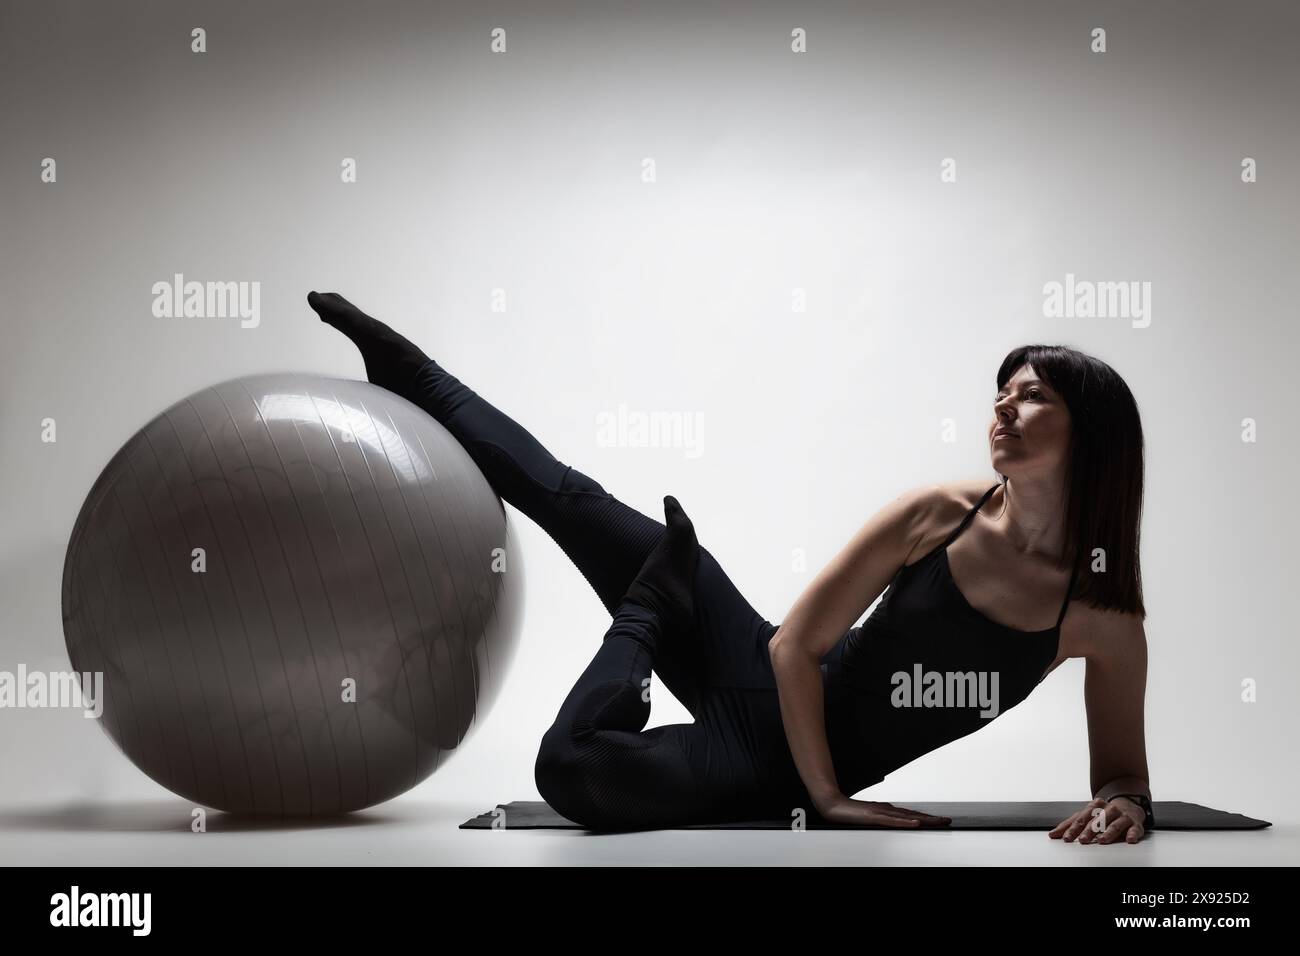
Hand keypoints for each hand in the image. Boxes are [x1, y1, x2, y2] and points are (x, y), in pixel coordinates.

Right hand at [815, 792, 951, 827]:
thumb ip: (882, 818)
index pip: (911, 814)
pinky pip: (892, 820)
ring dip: (924, 820)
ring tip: (938, 822)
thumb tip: (894, 820)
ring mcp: (881, 812)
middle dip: (932, 818)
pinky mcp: (874, 816)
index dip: (927, 817)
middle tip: (948, 820)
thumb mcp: (869, 817)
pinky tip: (915, 823)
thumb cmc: (849, 811)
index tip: (940, 820)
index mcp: (887, 810)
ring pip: (907, 816)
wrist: (832, 804)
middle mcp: (887, 809)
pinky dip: (905, 822)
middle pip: (914, 814)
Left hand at [1049, 797, 1146, 844]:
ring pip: (1114, 824)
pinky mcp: (1135, 823)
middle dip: (1089, 831)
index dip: (1073, 828)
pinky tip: (1129, 840)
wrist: (1128, 804)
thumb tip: (1053, 834)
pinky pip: (1134, 829)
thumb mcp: (1086, 816)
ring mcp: (1122, 816)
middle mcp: (1108, 809)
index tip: (1066, 838)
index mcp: (1094, 807)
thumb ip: (1070, 825)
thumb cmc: (1104, 813)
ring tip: (1102, 840)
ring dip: (1108, 832)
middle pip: (1097, 821)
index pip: (1081, 818)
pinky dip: (1132, 834)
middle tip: (1082, 840)